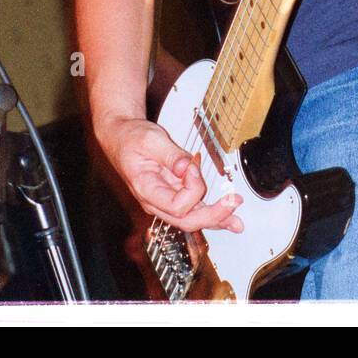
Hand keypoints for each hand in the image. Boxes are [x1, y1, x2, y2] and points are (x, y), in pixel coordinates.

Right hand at [100, 116, 243, 233]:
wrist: (121, 136)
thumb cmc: (131, 138)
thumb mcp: (150, 139)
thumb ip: (171, 155)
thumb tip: (187, 168)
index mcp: (147, 190)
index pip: (177, 206)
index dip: (192, 189)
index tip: (192, 168)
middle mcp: (156, 201)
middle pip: (187, 221)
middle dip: (213, 215)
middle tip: (233, 204)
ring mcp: (165, 199)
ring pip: (192, 219)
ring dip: (216, 219)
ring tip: (236, 221)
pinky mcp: (173, 194)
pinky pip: (193, 209)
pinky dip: (211, 213)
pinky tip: (226, 216)